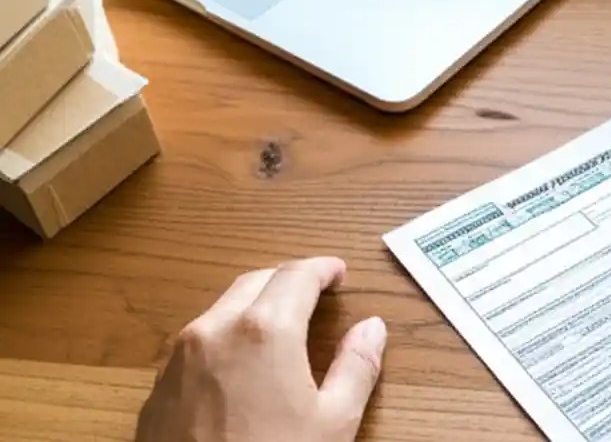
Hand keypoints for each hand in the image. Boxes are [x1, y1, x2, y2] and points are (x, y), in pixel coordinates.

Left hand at [135, 257, 386, 441]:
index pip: (297, 275)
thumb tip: (372, 328)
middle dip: (287, 280)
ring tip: (280, 326)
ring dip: (254, 306)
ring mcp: (179, 358)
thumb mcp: (333, 422)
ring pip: (221, 309)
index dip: (323, 268)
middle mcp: (215, 330)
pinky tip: (241, 365)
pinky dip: (225, 337)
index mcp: (265, 330)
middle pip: (255, 282)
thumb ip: (357, 366)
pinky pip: (196, 344)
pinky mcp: (158, 388)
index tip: (339, 273)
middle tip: (314, 292)